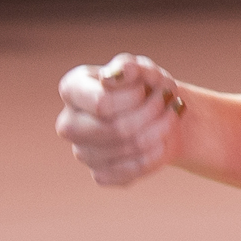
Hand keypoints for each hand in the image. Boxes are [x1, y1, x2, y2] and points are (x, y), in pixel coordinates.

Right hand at [56, 53, 184, 185]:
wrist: (161, 114)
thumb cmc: (146, 85)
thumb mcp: (142, 67)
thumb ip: (129, 66)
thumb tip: (111, 77)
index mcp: (72, 89)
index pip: (102, 103)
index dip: (134, 96)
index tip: (147, 87)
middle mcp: (69, 123)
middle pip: (115, 129)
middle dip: (151, 114)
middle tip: (168, 101)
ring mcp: (82, 152)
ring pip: (128, 149)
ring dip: (160, 130)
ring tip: (171, 115)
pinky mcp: (100, 174)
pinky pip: (131, 171)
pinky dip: (155, 154)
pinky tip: (162, 140)